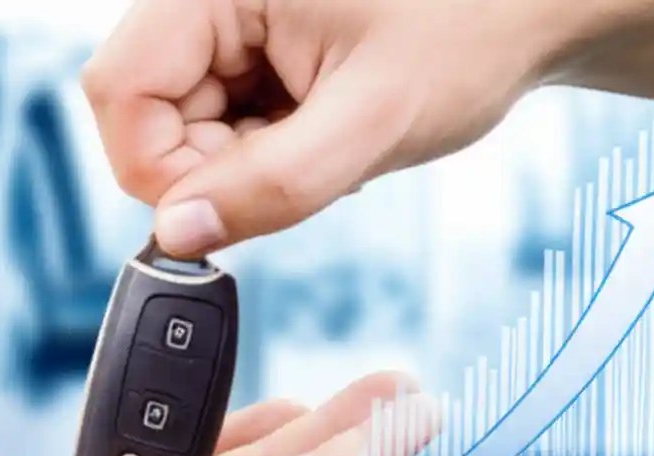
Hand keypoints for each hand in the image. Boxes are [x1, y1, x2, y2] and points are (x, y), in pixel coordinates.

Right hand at [81, 0, 653, 256]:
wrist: (531, 7)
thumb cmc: (473, 31)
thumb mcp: (371, 122)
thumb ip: (270, 186)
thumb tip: (175, 235)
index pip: (122, 86)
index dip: (157, 167)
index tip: (222, 210)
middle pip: (144, 109)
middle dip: (209, 168)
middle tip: (298, 170)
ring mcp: (229, 18)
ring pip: (178, 123)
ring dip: (240, 163)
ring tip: (324, 145)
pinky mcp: (251, 45)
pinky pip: (217, 117)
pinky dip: (261, 149)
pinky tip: (319, 133)